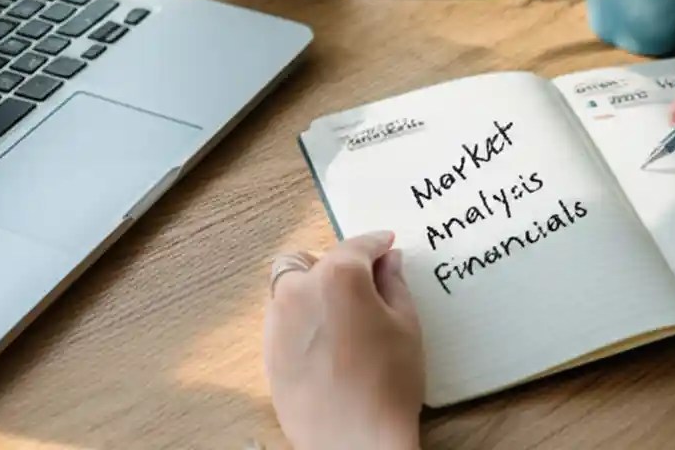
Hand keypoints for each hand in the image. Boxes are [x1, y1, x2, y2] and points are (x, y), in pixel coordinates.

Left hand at [264, 231, 423, 449]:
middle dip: (336, 264)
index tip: (387, 245)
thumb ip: (394, 284)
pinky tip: (326, 341)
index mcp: (336, 276)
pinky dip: (301, 317)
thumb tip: (389, 261)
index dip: (376, 244)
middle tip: (363, 285)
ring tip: (342, 315)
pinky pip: (282, 319)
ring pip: (289, 288)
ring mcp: (276, 322)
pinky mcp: (267, 351)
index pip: (357, 246)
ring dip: (313, 288)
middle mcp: (297, 291)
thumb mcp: (406, 325)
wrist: (354, 441)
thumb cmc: (389, 381)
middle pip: (311, 260)